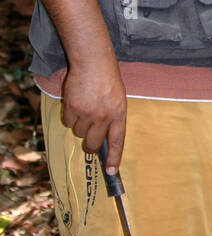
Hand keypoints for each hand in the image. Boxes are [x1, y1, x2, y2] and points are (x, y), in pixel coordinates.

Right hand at [61, 56, 126, 171]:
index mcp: (119, 114)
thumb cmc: (107, 79)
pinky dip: (70, 116)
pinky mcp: (72, 108)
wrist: (93, 62)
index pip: (117, 142)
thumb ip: (112, 118)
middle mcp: (103, 117)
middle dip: (89, 146)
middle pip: (92, 144)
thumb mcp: (118, 99)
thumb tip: (103, 137)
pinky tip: (75, 104)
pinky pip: (67, 122)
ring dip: (79, 126)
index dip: (113, 159)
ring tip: (84, 109)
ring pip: (78, 133)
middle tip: (88, 139)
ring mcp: (87, 113)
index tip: (110, 172)